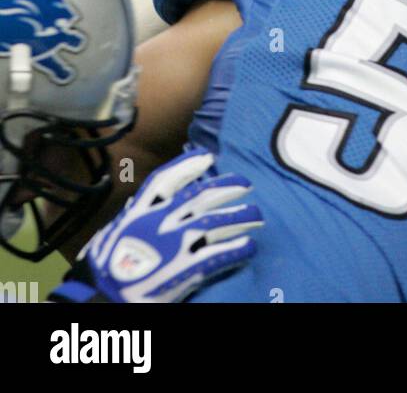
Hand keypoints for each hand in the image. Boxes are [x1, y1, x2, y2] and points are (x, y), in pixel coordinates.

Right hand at [49, 149, 261, 304]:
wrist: (100, 298)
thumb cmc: (102, 270)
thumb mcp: (112, 234)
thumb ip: (133, 220)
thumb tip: (142, 209)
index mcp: (140, 213)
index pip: (166, 180)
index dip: (187, 165)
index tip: (207, 157)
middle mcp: (160, 222)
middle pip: (200, 196)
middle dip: (225, 187)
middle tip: (245, 183)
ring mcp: (174, 244)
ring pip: (214, 222)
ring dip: (239, 217)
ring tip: (257, 215)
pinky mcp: (185, 268)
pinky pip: (217, 255)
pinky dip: (235, 249)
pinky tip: (249, 247)